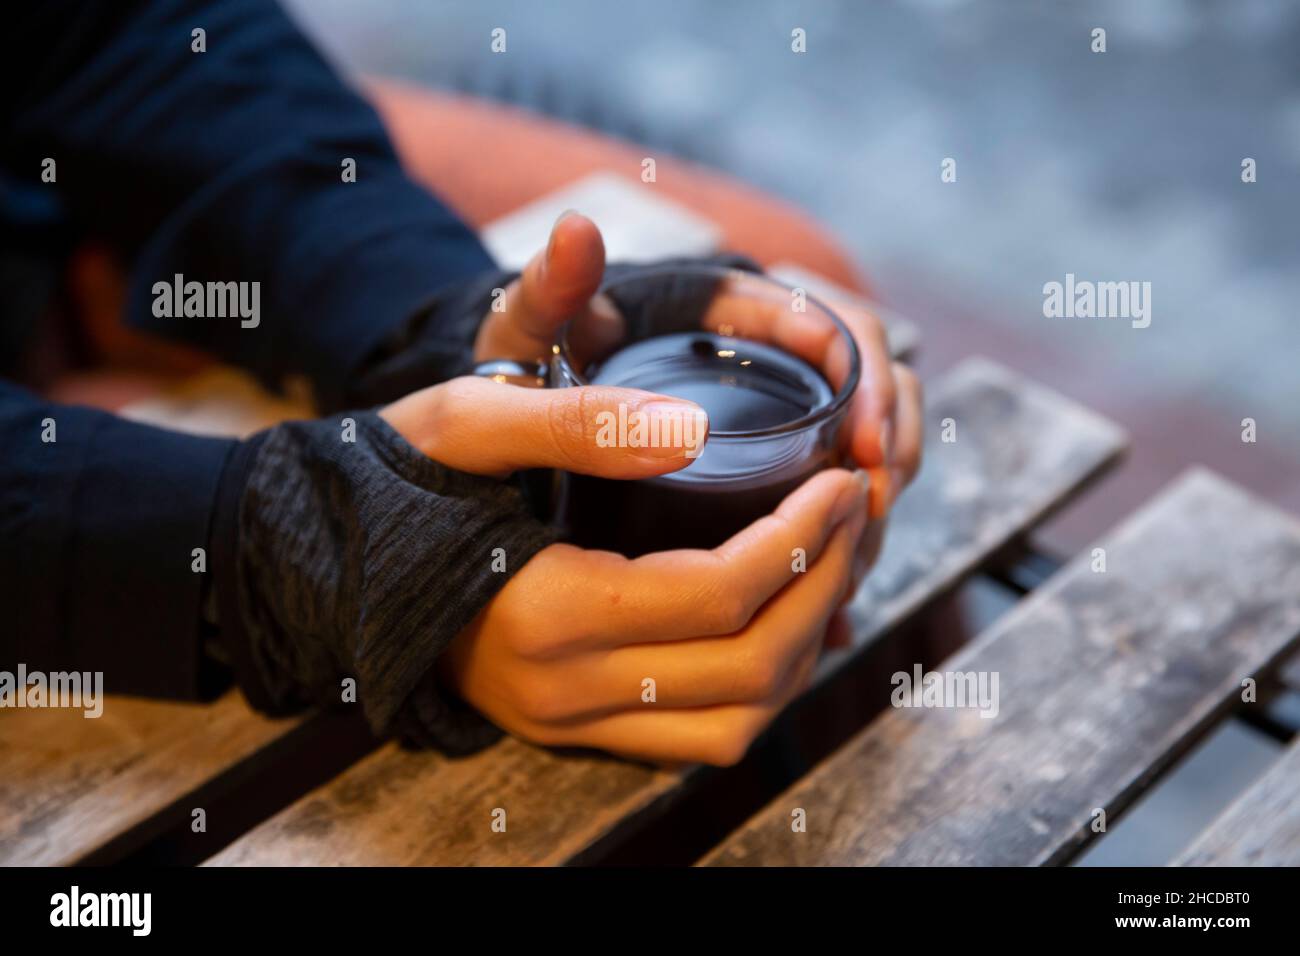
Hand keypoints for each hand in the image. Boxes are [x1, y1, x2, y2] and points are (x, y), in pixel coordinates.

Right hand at [379, 369, 870, 767]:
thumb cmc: (394, 480)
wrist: (328, 562)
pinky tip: (779, 617)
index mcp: (545, 610)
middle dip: (825, 585)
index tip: (840, 478)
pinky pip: (698, 736)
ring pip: (736, 721)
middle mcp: (564, 689)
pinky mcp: (573, 728)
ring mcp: (569, 721)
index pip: (718, 594)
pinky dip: (760, 683)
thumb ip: (581, 423)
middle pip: (749, 668)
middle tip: (858, 512)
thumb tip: (696, 431)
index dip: (800, 536)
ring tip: (833, 563)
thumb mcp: (471, 422)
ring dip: (806, 644)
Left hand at [475, 211, 922, 520]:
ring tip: (855, 559)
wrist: (504, 423)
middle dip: (886, 444)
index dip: (865, 378)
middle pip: (866, 385)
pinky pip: (824, 496)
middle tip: (874, 507)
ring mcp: (767, 411)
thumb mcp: (527, 332)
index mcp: (723, 304)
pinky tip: (832, 594)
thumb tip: (579, 231)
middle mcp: (761, 352)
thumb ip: (546, 289)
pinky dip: (839, 539)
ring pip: (858, 445)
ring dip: (872, 496)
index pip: (830, 322)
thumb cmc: (520, 366)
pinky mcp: (761, 468)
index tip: (865, 443)